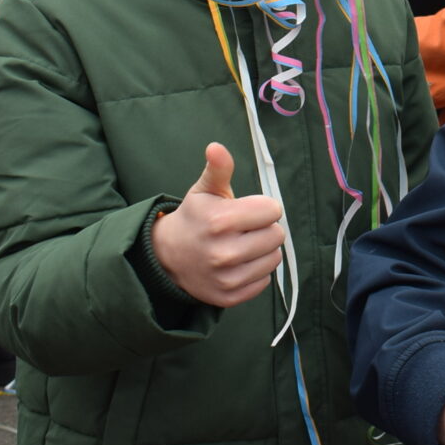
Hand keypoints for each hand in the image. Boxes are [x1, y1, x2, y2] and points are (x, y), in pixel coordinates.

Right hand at [149, 143, 285, 307]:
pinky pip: (264, 280)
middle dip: (263, 228)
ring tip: (241, 245)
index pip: (273, 210)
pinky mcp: (229, 296)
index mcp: (220, 220)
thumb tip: (216, 147)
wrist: (167, 257)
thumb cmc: (195, 218)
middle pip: (277, 235)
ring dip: (262, 250)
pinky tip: (237, 264)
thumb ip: (218, 169)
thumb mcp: (204, 191)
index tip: (246, 210)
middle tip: (243, 229)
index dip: (262, 207)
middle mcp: (224, 252)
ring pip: (274, 258)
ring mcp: (226, 277)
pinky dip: (255, 271)